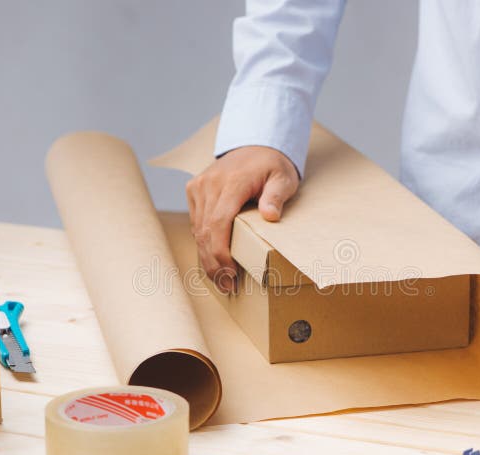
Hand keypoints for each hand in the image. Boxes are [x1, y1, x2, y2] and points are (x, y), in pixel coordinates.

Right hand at [186, 146, 299, 290]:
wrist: (255, 142)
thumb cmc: (272, 164)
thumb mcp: (284, 178)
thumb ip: (277, 196)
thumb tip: (271, 216)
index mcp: (231, 183)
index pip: (218, 224)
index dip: (221, 253)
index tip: (231, 274)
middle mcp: (209, 185)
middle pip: (205, 232)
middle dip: (214, 263)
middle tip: (227, 287)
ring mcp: (199, 186)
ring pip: (198, 230)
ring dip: (207, 257)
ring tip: (221, 280)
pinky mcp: (194, 189)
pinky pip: (196, 222)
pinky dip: (203, 243)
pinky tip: (212, 261)